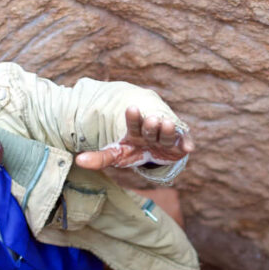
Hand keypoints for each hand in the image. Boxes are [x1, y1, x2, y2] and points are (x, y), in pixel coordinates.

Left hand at [74, 106, 194, 170]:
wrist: (155, 152)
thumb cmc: (133, 150)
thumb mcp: (116, 155)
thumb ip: (100, 158)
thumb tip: (78, 161)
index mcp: (135, 131)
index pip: (133, 123)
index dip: (132, 117)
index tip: (131, 107)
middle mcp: (151, 132)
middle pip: (151, 127)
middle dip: (151, 124)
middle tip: (151, 119)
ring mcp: (165, 138)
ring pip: (166, 134)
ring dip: (168, 130)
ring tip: (168, 125)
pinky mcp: (179, 146)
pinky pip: (184, 143)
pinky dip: (187, 143)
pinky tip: (189, 147)